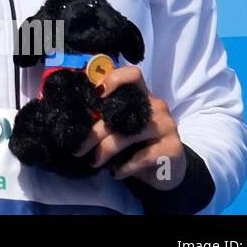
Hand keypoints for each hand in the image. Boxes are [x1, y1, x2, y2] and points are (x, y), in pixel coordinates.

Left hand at [74, 65, 187, 190]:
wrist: (167, 171)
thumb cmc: (137, 145)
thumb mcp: (121, 128)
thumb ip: (106, 118)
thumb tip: (74, 120)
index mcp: (143, 95)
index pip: (132, 74)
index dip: (114, 78)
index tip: (96, 93)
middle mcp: (157, 106)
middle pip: (120, 111)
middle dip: (94, 132)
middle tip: (78, 148)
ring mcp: (167, 125)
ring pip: (127, 135)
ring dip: (105, 151)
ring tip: (94, 162)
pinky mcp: (172, 148)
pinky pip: (141, 157)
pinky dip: (124, 166)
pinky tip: (116, 172)